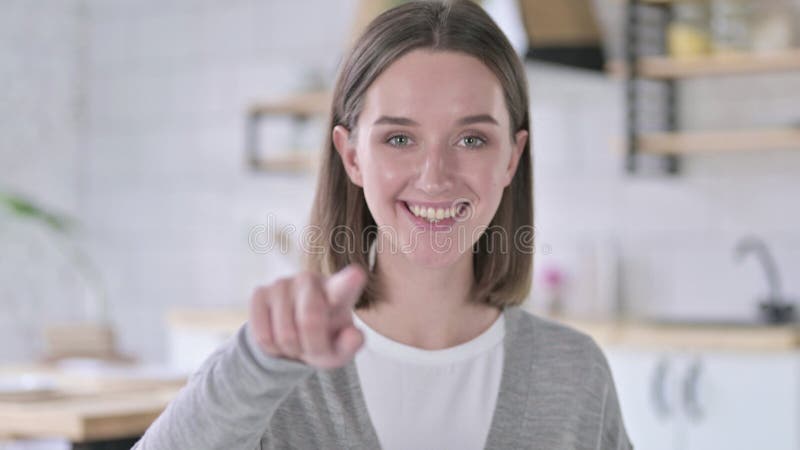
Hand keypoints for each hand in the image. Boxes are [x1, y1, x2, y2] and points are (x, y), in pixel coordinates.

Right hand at [248, 264, 367, 368]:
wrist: (293, 338)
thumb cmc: (323, 339)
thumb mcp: (339, 349)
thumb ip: (350, 345)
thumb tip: (354, 335)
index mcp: (338, 291)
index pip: (344, 287)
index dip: (349, 282)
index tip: (356, 275)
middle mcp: (310, 280)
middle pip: (310, 320)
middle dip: (311, 345)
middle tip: (312, 346)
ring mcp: (282, 283)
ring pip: (284, 333)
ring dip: (290, 348)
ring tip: (295, 341)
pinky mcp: (259, 293)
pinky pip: (263, 335)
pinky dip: (271, 348)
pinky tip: (277, 338)